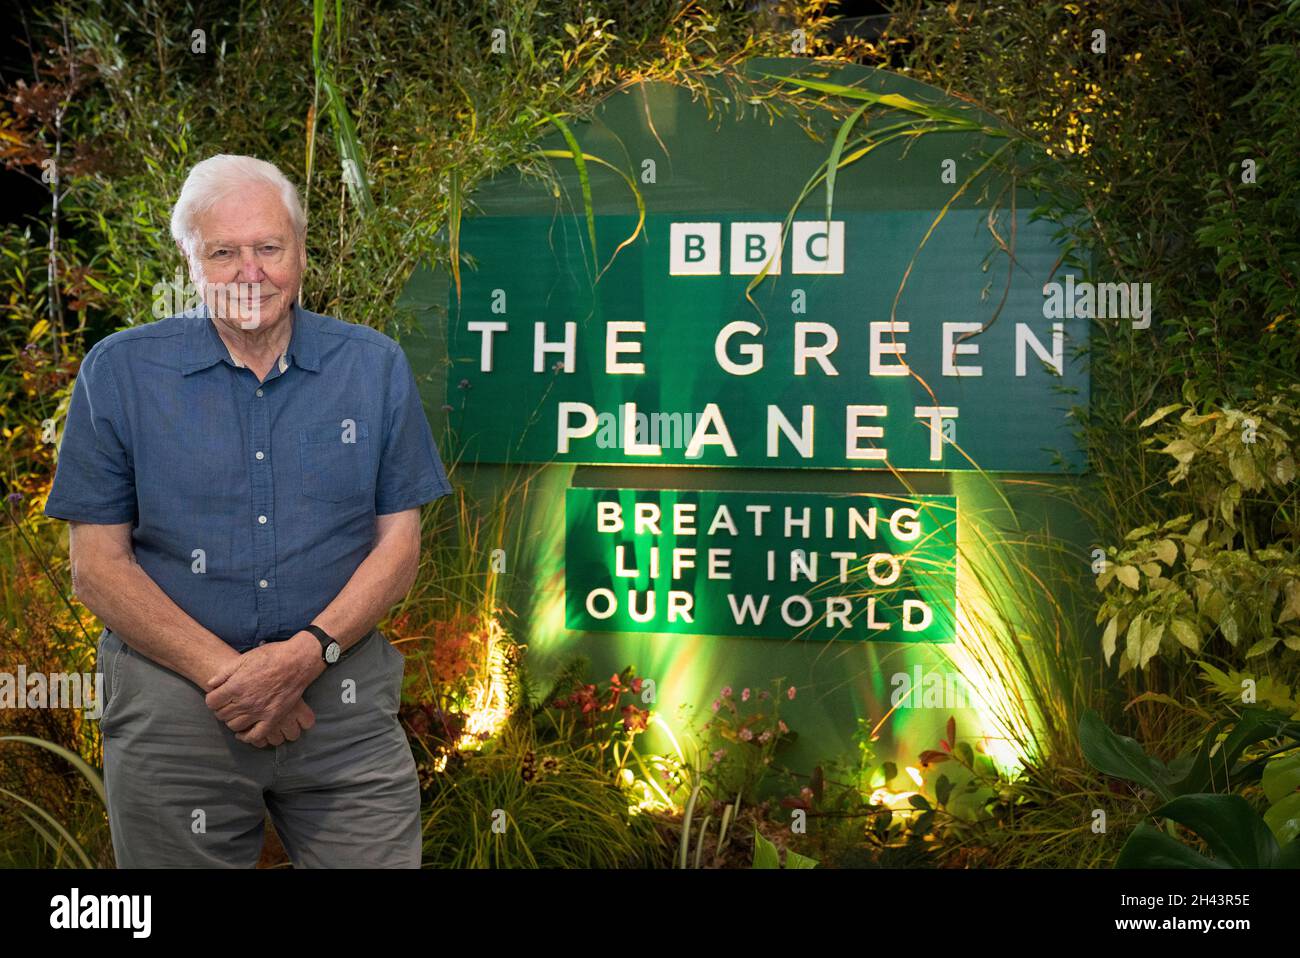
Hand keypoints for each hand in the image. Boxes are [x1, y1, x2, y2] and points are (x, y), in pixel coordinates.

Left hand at [204, 634, 322, 743]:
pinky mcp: (273, 717)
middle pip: (221, 714)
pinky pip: (255, 735)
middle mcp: (245, 702)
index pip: (211, 702)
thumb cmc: (271, 656)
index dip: (213, 699)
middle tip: (228, 703)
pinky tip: (243, 733)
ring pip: (234, 725)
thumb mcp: (244, 659)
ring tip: (236, 714)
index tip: (218, 696)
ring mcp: (259, 711)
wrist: (297, 661)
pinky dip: (246, 737)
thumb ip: (224, 673)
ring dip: (231, 721)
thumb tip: (210, 684)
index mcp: (235, 686)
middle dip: (221, 709)